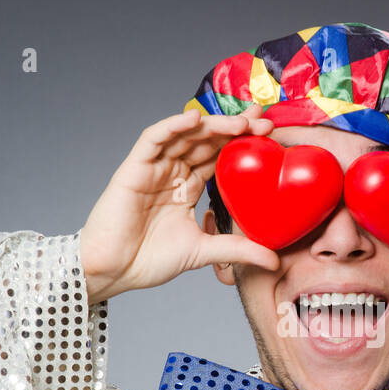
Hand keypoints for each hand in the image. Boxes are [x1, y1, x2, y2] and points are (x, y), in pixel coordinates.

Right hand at [78, 105, 279, 302]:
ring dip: (212, 125)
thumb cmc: (148, 260)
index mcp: (188, 187)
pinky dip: (172, 126)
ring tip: (240, 122)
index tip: (270, 137)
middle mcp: (172, 172)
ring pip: (185, 135)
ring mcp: (153, 168)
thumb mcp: (204, 252)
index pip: (219, 156)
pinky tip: (194, 118)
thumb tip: (275, 262)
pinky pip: (153, 139)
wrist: (113, 271)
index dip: (242, 144)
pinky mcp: (134, 168)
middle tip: (264, 122)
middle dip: (235, 129)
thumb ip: (239, 250)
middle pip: (206, 141)